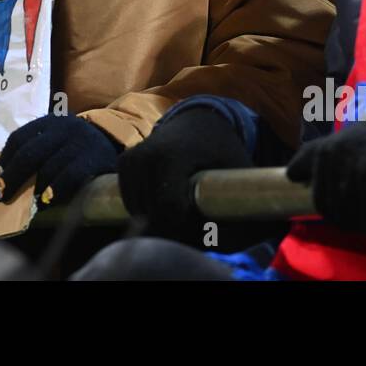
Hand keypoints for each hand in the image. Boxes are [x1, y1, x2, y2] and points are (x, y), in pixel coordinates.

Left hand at [0, 115, 119, 205]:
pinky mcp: (94, 157)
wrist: (115, 140)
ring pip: (49, 166)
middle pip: (30, 153)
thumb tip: (0, 175)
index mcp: (48, 122)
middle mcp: (63, 128)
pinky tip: (47, 201)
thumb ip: (34, 151)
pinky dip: (55, 190)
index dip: (5, 160)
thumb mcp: (55, 140)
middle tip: (2, 195)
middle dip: (13, 176)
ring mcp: (79, 142)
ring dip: (35, 187)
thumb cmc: (75, 147)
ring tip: (27, 203)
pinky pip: (70, 175)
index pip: (19, 138)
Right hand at [117, 106, 251, 238]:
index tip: (203, 229)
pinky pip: (131, 202)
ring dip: (159, 220)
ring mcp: (130, 159)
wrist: (198, 120)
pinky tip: (167, 200)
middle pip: (151, 214)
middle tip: (197, 223)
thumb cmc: (222, 150)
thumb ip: (241, 208)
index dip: (184, 228)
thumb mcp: (238, 172)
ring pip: (138, 212)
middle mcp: (144, 156)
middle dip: (173, 227)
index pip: (167, 209)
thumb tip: (228, 245)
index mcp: (171, 156)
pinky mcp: (124, 163)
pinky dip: (147, 209)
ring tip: (184, 210)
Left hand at [285, 122, 365, 234]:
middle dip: (347, 223)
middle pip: (335, 204)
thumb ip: (306, 158)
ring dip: (364, 224)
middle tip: (359, 229)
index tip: (340, 223)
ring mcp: (354, 158)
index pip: (319, 197)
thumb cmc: (356, 142)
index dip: (329, 216)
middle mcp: (333, 154)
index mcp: (320, 153)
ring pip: (353, 203)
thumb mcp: (327, 145)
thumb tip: (290, 177)